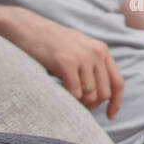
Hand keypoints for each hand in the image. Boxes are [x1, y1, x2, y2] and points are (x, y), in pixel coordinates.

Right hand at [0, 5, 124, 117]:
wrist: (26, 27)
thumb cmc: (50, 42)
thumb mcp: (78, 49)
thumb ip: (92, 65)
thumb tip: (102, 95)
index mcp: (102, 50)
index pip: (118, 83)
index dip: (116, 103)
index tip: (111, 116)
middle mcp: (96, 53)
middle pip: (105, 93)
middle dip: (94, 105)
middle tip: (79, 107)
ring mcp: (82, 57)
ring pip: (91, 95)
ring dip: (81, 103)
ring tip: (69, 100)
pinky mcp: (66, 62)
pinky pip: (76, 92)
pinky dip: (69, 98)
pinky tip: (61, 93)